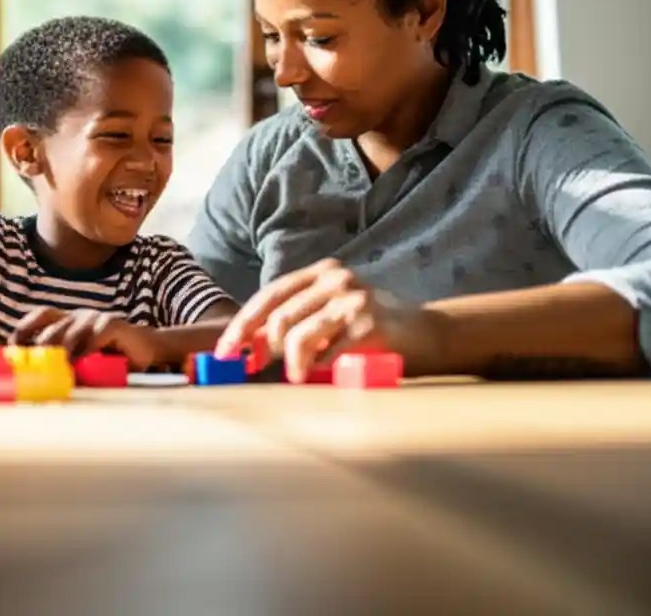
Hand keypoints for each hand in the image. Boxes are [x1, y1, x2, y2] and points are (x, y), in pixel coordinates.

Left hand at [9, 307, 163, 368]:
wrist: (148, 349)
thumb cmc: (112, 357)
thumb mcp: (83, 358)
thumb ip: (65, 362)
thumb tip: (36, 379)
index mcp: (68, 320)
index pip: (39, 316)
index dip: (23, 329)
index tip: (11, 348)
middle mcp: (78, 315)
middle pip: (51, 326)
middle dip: (40, 347)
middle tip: (32, 366)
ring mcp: (95, 317)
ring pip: (70, 331)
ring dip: (61, 352)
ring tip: (55, 369)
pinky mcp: (112, 323)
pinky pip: (94, 336)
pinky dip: (86, 351)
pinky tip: (81, 364)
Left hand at [214, 259, 444, 378]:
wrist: (426, 333)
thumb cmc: (369, 328)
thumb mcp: (329, 314)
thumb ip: (295, 320)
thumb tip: (249, 345)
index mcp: (321, 273)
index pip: (269, 295)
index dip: (243, 324)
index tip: (225, 351)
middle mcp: (335, 279)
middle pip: (278, 316)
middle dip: (262, 347)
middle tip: (258, 368)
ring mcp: (353, 300)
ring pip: (297, 336)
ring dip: (291, 364)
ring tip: (298, 377)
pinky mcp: (368, 325)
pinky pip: (326, 356)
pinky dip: (317, 371)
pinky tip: (323, 375)